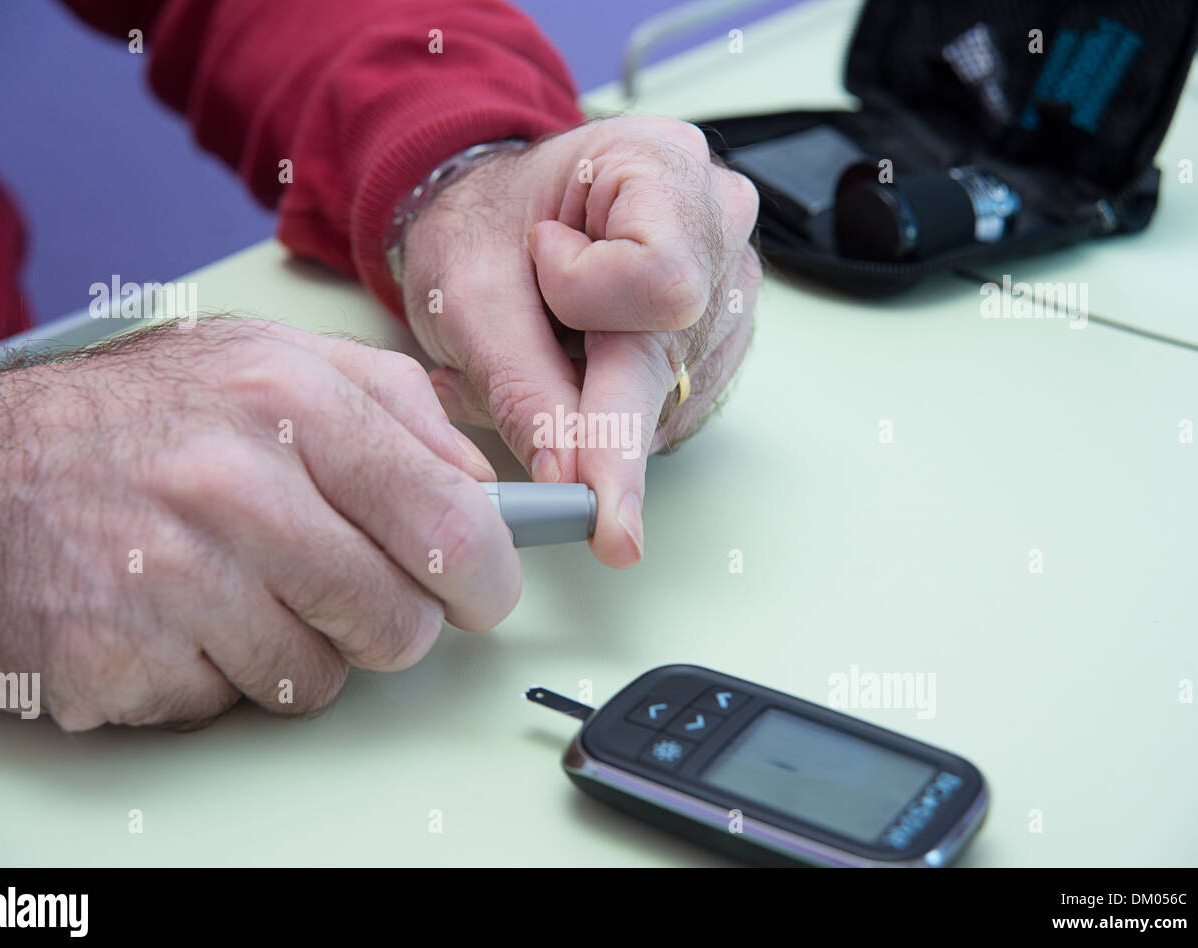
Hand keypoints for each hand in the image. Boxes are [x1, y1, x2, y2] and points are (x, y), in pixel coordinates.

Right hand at [0, 320, 519, 729]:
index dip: (486, 575)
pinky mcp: (119, 658)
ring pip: (321, 676)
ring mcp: (171, 577)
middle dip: (390, 622)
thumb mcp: (267, 359)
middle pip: (396, 620)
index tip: (484, 592)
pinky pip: (234, 704)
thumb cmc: (133, 421)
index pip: (451, 522)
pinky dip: (221, 675)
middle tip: (349, 593)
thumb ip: (391, 403)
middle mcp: (233, 484)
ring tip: (238, 588)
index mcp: (288, 399)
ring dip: (298, 648)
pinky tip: (178, 618)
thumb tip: (480, 484)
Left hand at [399, 115, 760, 568]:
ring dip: (597, 409)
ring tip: (544, 361)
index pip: (663, 281)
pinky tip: (575, 375)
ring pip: (672, 391)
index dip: (595, 306)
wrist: (488, 217)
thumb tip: (569, 477)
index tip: (544, 289)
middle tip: (605, 532)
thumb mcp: (469, 295)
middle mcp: (716, 219)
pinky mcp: (718, 335)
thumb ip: (521, 387)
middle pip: (675, 349)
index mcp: (661, 164)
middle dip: (602, 411)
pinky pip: (673, 404)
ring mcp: (729, 280)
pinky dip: (613, 411)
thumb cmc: (480, 226)